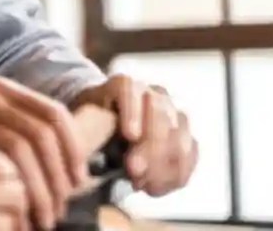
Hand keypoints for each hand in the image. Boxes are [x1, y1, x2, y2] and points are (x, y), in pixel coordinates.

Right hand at [0, 79, 88, 230]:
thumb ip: (14, 126)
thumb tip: (61, 164)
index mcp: (1, 89)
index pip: (54, 115)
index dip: (74, 150)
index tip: (78, 181)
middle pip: (43, 133)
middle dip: (59, 176)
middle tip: (61, 207)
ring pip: (23, 149)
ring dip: (40, 188)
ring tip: (42, 217)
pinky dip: (12, 192)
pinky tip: (14, 215)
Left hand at [73, 74, 197, 195]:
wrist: (112, 129)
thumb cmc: (93, 125)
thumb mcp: (82, 122)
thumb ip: (86, 130)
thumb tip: (86, 146)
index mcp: (124, 84)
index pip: (130, 89)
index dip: (132, 111)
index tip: (129, 135)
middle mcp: (154, 94)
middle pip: (160, 114)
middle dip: (149, 146)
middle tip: (134, 170)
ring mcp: (174, 114)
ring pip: (179, 136)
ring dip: (163, 165)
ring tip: (141, 184)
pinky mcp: (187, 136)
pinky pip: (190, 155)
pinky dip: (174, 175)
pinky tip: (154, 188)